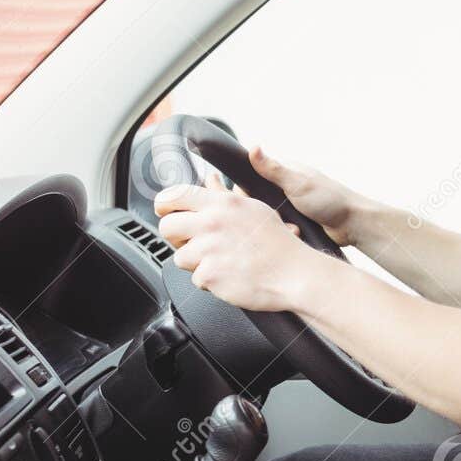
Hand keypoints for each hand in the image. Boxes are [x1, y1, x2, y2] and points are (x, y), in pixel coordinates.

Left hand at [155, 174, 326, 311]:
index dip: (165, 208)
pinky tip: (230, 276)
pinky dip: (211, 282)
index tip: (169, 215)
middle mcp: (212, 223)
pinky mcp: (209, 275)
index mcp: (222, 203)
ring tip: (223, 262)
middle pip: (166, 227)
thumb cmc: (279, 244)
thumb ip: (224, 194)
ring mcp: (209, 250)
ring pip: (180, 257)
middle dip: (177, 238)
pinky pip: (195, 279)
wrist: (295, 275)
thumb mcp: (254, 208)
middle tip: (195, 243)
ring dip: (197, 263)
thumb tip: (209, 178)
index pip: (172, 196)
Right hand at [247, 144, 362, 246]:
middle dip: (268, 214)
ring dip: (280, 225)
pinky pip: (283, 228)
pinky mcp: (298, 220)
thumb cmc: (329, 199)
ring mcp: (292, 204)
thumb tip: (253, 147)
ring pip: (271, 217)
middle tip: (281, 219)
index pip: (252, 179)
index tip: (256, 205)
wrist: (353, 224)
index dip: (249, 194)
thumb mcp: (297, 183)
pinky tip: (299, 234)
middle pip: (259, 201)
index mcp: (284, 172)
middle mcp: (286, 186)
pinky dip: (288, 232)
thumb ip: (273, 169)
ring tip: (295, 229)